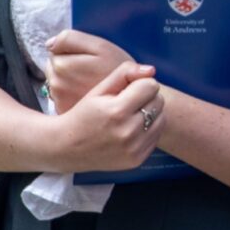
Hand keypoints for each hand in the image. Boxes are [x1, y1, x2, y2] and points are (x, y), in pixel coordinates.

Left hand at [45, 29, 141, 114]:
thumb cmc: (118, 71)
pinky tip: (88, 94)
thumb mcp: (100, 46)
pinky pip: (62, 97)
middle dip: (69, 66)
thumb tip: (50, 44)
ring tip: (91, 82)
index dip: (73, 51)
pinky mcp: (64, 111)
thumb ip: (71, 39)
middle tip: (92, 70)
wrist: (133, 100)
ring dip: (70, 80)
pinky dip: (72, 94)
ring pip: (57, 81)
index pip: (56, 51)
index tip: (90, 58)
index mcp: (62, 66)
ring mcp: (59, 100)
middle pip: (55, 67)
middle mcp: (56, 85)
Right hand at [53, 61, 167, 174]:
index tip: (129, 88)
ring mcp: (133, 148)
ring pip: (162, 119)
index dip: (141, 84)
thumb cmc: (83, 114)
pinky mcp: (137, 159)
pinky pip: (156, 137)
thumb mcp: (99, 89)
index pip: (150, 86)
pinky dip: (148, 130)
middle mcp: (127, 131)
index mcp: (116, 111)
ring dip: (151, 113)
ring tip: (132, 114)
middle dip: (147, 97)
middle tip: (130, 101)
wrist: (67, 147)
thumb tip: (151, 70)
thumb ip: (124, 73)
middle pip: (159, 102)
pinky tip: (131, 129)